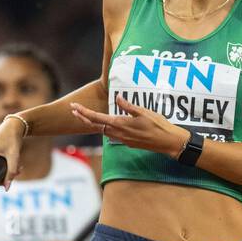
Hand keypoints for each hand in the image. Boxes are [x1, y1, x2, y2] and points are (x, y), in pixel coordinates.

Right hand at [0, 115, 27, 188]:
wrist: (13, 125)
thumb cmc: (12, 138)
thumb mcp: (13, 156)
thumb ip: (11, 172)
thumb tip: (7, 188)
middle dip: (0, 179)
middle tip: (14, 176)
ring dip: (4, 174)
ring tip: (18, 170)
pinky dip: (3, 169)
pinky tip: (15, 167)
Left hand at [70, 95, 188, 156]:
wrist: (167, 142)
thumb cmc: (158, 126)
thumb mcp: (143, 111)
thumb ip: (128, 105)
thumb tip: (116, 98)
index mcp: (120, 124)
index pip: (96, 118)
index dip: (83, 112)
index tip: (74, 107)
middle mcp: (118, 134)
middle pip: (96, 126)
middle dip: (83, 118)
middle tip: (73, 110)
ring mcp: (123, 139)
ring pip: (103, 131)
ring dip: (93, 124)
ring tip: (85, 116)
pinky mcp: (128, 142)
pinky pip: (112, 135)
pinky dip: (104, 128)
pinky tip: (105, 124)